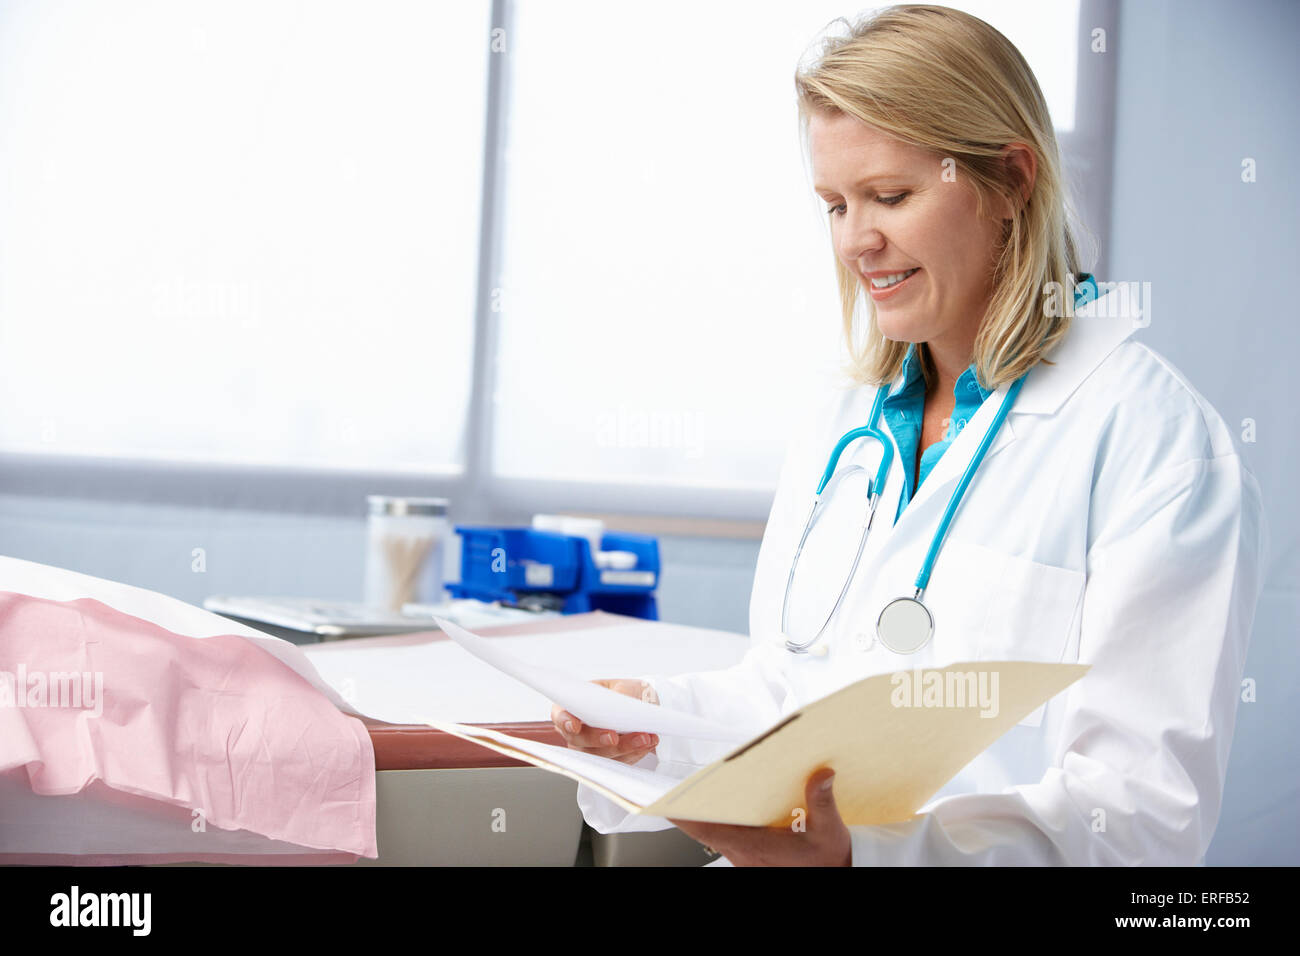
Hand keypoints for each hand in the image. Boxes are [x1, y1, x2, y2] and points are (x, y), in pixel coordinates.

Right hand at [550, 679, 659, 764]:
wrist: (643, 705)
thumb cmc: (626, 693)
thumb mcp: (622, 686)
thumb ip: (619, 695)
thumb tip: (619, 705)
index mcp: (573, 707)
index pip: (561, 716)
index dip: (565, 722)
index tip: (574, 726)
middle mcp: (578, 731)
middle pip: (580, 741)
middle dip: (598, 740)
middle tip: (613, 736)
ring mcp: (592, 748)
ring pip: (602, 756)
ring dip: (624, 748)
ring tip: (644, 738)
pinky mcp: (610, 760)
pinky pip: (620, 761)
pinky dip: (636, 752)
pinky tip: (648, 742)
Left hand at [669, 768, 851, 866]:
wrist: (834, 874)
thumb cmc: (827, 858)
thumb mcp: (830, 830)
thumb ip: (822, 801)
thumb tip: (821, 775)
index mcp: (757, 848)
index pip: (709, 831)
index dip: (685, 817)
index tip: (666, 803)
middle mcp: (745, 854)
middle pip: (705, 829)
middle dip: (687, 809)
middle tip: (670, 788)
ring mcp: (744, 856)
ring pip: (712, 833)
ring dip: (701, 815)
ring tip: (688, 790)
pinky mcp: (748, 855)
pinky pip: (724, 836)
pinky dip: (715, 821)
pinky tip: (718, 804)